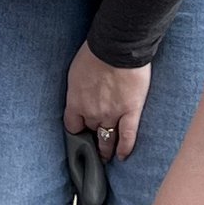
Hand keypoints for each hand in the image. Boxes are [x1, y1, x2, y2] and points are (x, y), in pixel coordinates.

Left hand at [65, 47, 150, 164]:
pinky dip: (125, 148)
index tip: (79, 132)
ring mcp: (111, 114)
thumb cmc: (94, 53)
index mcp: (76, 102)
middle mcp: (91, 112)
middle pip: (90, 132)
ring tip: (106, 157)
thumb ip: (77, 88)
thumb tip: (80, 94)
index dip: (76, 130)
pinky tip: (122, 156)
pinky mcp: (130, 112)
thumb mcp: (75, 72)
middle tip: (93, 147)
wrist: (116, 47)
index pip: (72, 125)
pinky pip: (127, 136)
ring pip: (107, 139)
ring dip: (106, 149)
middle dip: (91, 139)